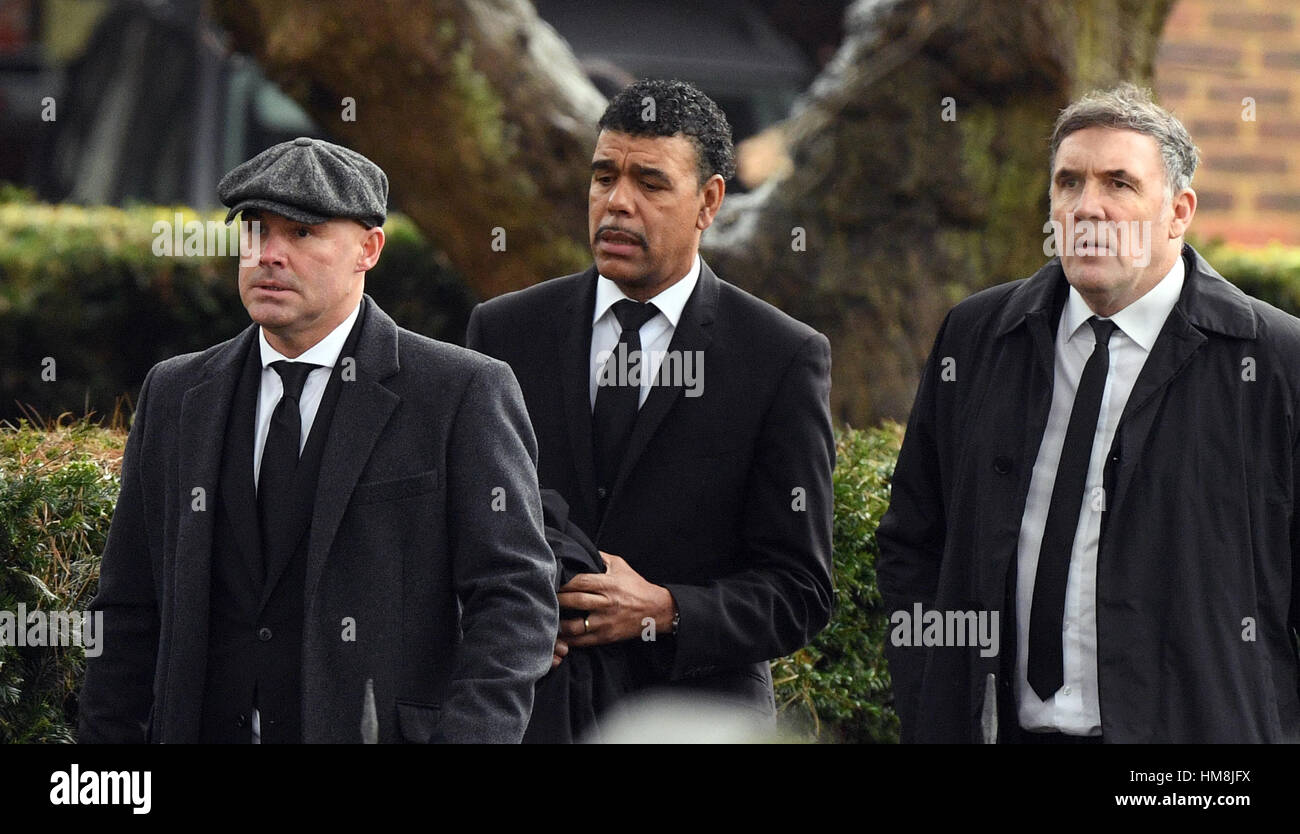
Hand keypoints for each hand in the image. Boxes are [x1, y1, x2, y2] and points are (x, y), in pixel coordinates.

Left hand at [555, 552, 674, 648]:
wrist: (656, 610)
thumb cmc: (636, 586)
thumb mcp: (620, 566)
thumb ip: (600, 558)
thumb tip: (579, 549)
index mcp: (608, 584)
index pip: (579, 581)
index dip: (562, 581)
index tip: (548, 579)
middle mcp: (606, 604)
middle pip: (574, 601)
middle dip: (556, 599)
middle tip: (541, 596)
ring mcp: (604, 622)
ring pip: (574, 625)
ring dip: (557, 623)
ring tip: (545, 617)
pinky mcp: (605, 637)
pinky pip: (581, 641)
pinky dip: (566, 640)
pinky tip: (556, 636)